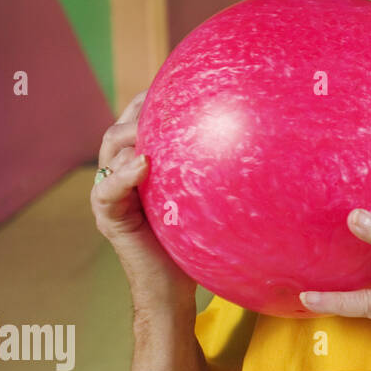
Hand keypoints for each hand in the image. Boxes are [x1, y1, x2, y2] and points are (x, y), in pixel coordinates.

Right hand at [91, 90, 197, 314]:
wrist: (175, 288)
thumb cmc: (197, 241)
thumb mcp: (206, 198)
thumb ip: (215, 171)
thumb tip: (263, 142)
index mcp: (142, 167)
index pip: (138, 123)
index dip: (150, 102)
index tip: (175, 83)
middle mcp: (122, 176)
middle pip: (119, 131)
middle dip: (138, 111)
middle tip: (164, 99)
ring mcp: (112, 196)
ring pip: (109, 153)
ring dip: (130, 136)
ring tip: (152, 128)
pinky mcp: (109, 217)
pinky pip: (107, 191)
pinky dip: (123, 175)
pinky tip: (143, 165)